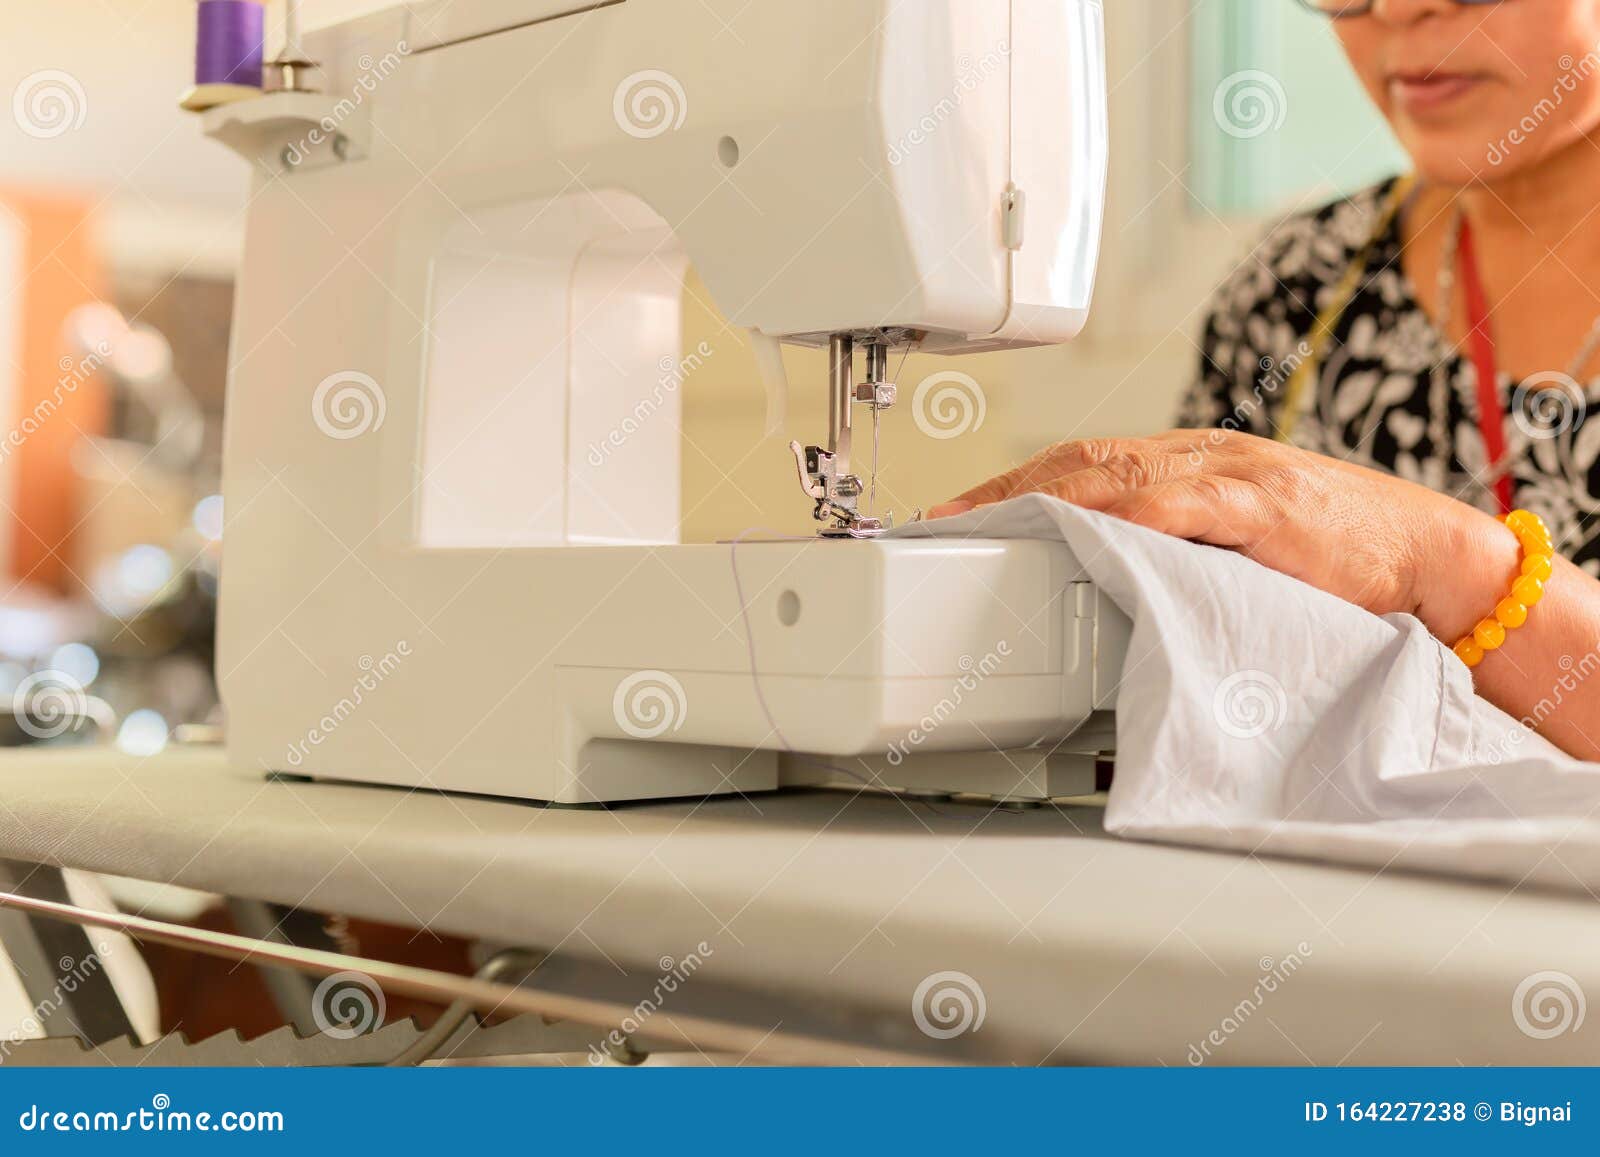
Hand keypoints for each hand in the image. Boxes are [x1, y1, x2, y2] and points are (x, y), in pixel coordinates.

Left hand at [927, 430, 1518, 642]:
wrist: (1424, 553)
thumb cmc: (1328, 552)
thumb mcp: (1231, 542)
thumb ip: (1170, 544)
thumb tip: (1094, 573)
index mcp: (1188, 462)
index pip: (1081, 462)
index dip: (1013, 483)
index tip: (956, 513)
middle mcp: (1201, 456)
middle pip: (1083, 459)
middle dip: (1008, 488)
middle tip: (947, 520)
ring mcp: (1234, 476)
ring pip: (1125, 470)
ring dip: (1050, 495)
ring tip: (994, 521)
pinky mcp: (1269, 508)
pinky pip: (1194, 502)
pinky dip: (1142, 511)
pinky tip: (1099, 525)